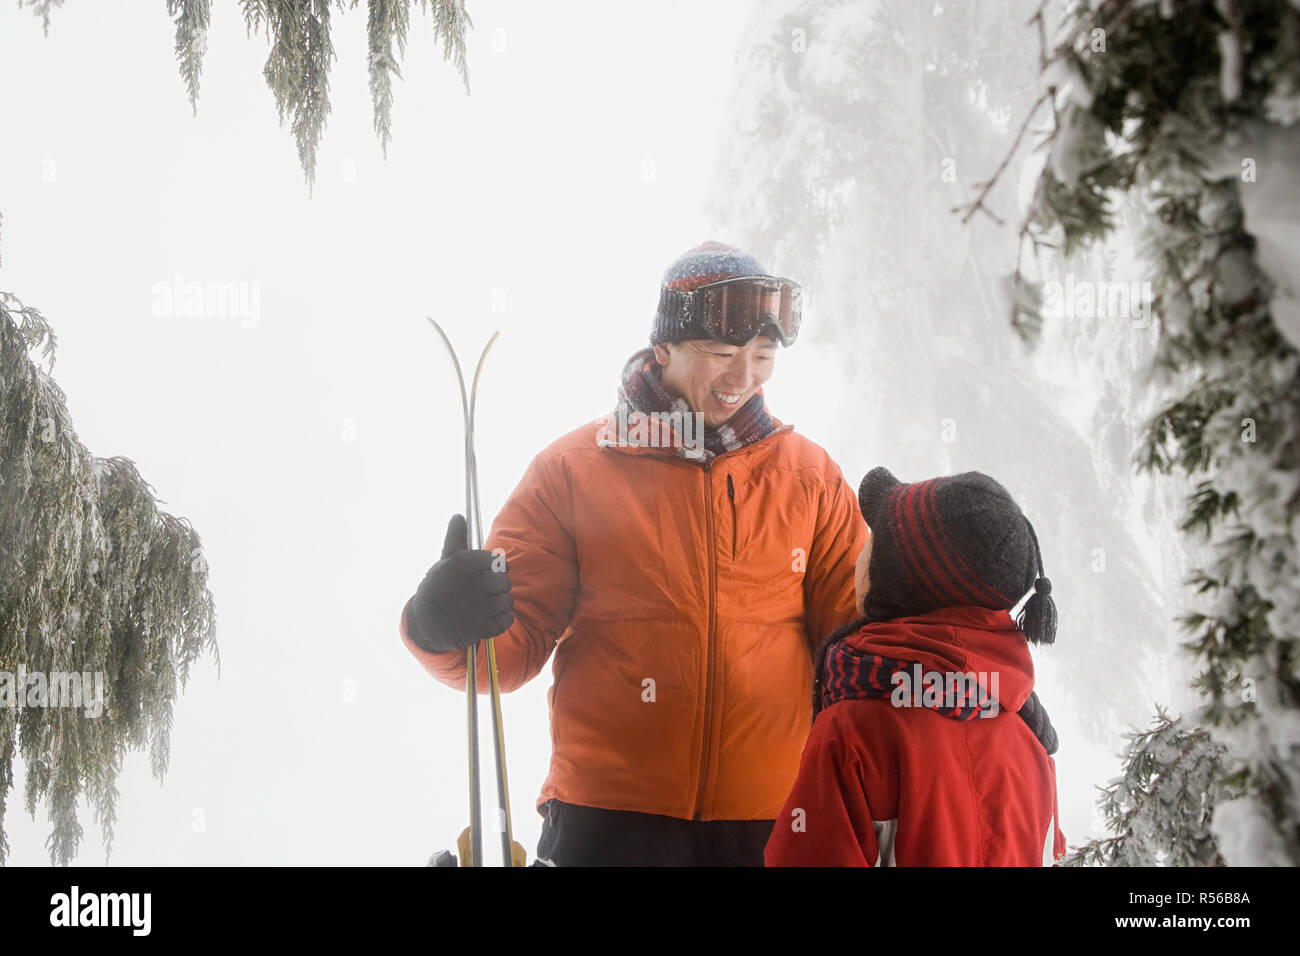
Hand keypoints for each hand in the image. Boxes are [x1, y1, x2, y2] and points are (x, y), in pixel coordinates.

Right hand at [408, 515, 513, 652]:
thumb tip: (459, 516)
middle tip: (488, 588)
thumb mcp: (445, 560)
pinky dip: (504, 618)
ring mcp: (481, 607)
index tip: (490, 569)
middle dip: (499, 584)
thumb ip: (456, 538)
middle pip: (505, 580)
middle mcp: (475, 584)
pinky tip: (492, 615)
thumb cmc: (437, 588)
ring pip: (508, 600)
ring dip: (501, 601)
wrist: (426, 623)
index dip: (496, 565)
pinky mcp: (484, 628)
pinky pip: (508, 619)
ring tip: (489, 602)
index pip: (497, 560)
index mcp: (465, 565)